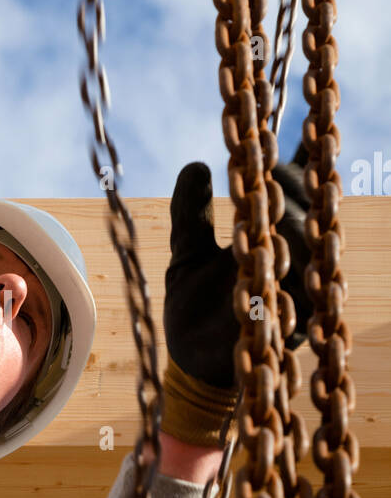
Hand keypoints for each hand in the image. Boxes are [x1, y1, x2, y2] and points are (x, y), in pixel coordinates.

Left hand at [164, 143, 310, 391]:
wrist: (189, 361)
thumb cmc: (192, 306)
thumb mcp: (186, 253)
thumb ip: (190, 212)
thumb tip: (196, 165)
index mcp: (269, 238)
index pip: (292, 194)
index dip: (293, 166)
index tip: (282, 136)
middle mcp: (290, 260)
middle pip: (309, 214)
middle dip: (292, 189)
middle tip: (268, 168)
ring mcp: (295, 291)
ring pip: (311, 249)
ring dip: (294, 225)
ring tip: (271, 206)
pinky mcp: (292, 323)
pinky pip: (303, 293)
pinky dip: (292, 272)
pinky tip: (277, 251)